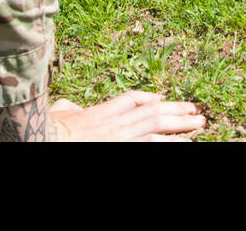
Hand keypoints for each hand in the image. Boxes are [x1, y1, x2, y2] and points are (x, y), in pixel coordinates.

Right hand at [50, 90, 204, 140]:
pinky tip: (182, 143)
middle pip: (153, 111)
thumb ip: (69, 110)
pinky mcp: (122, 147)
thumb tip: (69, 108)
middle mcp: (116, 123)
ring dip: (180, 125)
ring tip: (198, 124)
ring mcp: (121, 136)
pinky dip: (167, 142)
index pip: (130, 100)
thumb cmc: (50, 129)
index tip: (162, 100)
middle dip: (176, 110)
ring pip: (157, 126)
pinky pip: (150, 144)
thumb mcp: (60, 115)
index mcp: (101, 113)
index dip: (148, 99)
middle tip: (196, 111)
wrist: (47, 135)